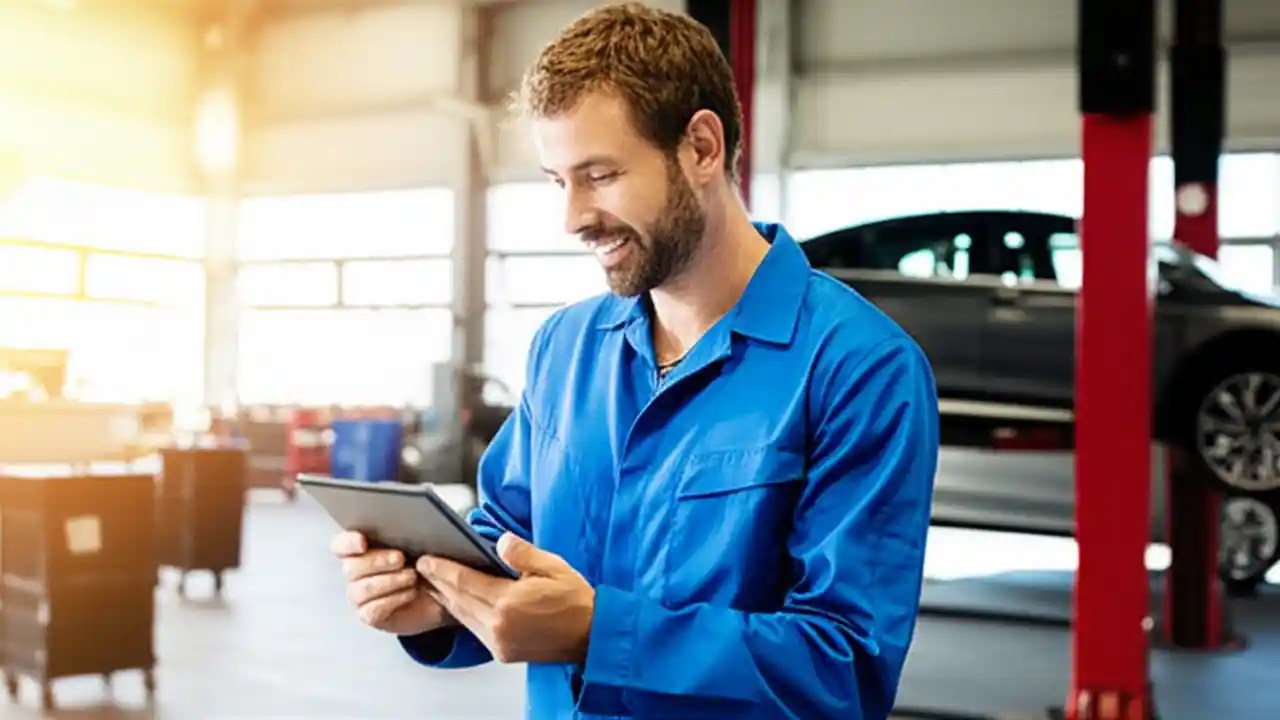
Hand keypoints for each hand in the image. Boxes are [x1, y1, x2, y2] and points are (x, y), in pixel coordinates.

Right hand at [329, 531, 457, 636]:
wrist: (439, 593)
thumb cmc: (422, 564)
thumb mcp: (416, 544)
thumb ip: (402, 535)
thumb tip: (403, 527)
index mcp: (360, 550)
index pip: (340, 546)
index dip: (347, 543)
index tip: (363, 543)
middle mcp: (355, 573)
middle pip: (350, 568)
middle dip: (376, 562)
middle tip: (400, 559)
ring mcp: (360, 596)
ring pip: (361, 590)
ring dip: (389, 581)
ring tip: (411, 577)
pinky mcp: (369, 615)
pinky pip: (372, 610)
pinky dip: (393, 600)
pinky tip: (410, 593)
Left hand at [417, 533, 594, 663]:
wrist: (592, 636)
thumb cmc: (575, 601)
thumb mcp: (552, 567)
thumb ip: (521, 554)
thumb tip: (500, 542)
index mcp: (508, 603)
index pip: (464, 582)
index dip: (442, 569)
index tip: (426, 559)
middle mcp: (498, 626)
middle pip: (458, 601)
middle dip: (438, 583)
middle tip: (423, 567)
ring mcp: (499, 643)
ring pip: (463, 618)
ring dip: (447, 599)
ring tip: (434, 583)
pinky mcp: (503, 653)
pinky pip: (475, 630)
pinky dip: (463, 614)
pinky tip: (460, 603)